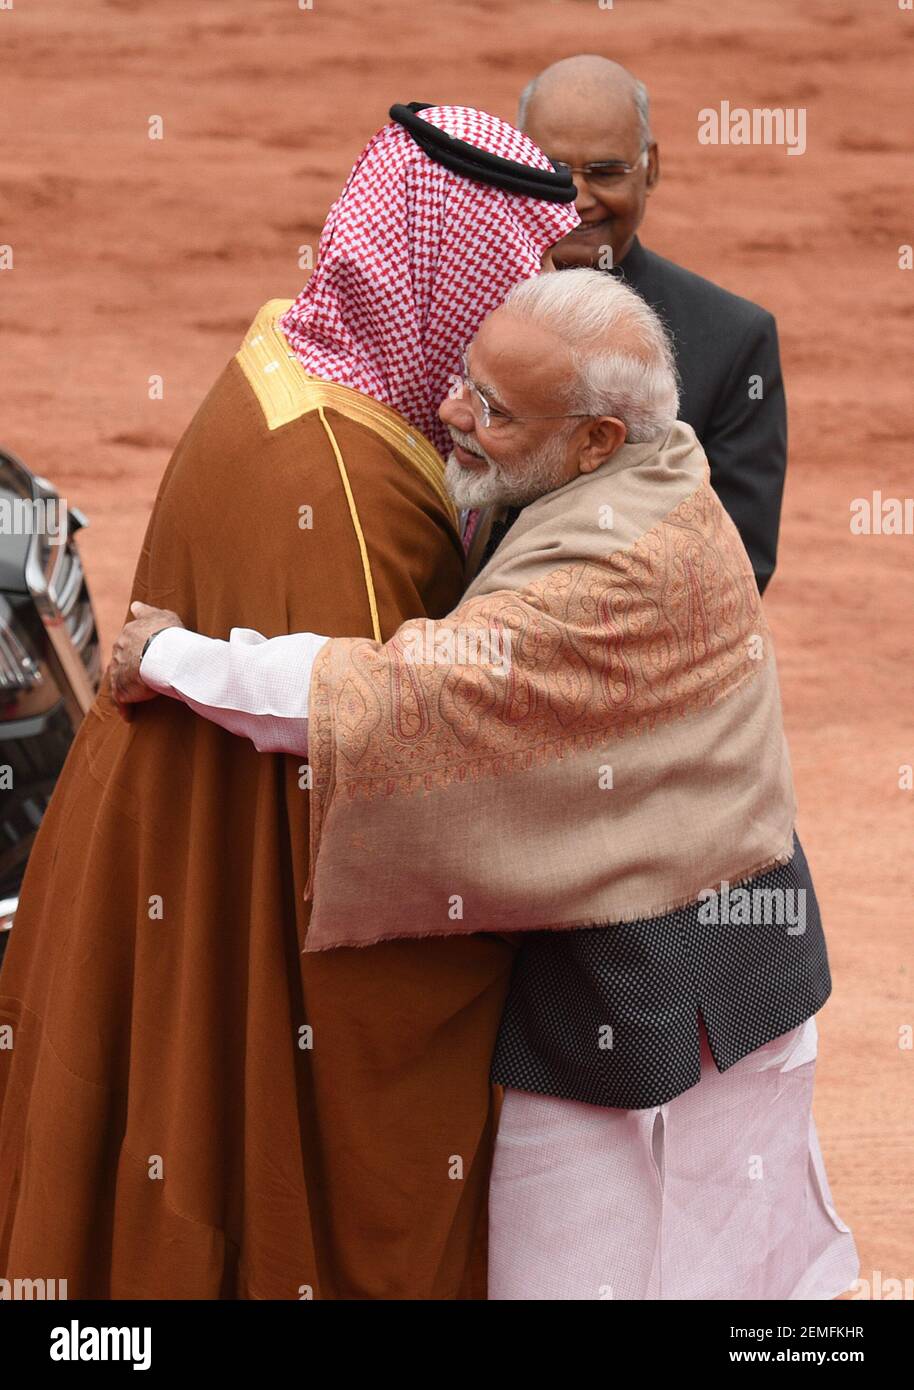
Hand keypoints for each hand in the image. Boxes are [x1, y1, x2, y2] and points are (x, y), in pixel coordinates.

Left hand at [110, 601, 184, 716]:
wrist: (163, 653)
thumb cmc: (168, 633)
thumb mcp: (161, 614)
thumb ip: (147, 611)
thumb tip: (135, 605)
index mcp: (129, 633)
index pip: (126, 640)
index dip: (131, 647)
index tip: (133, 651)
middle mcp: (119, 650)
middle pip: (120, 660)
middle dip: (126, 667)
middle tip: (137, 677)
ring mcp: (118, 670)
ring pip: (117, 680)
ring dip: (124, 688)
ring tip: (131, 697)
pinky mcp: (121, 689)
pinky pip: (120, 700)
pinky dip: (124, 707)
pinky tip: (128, 716)